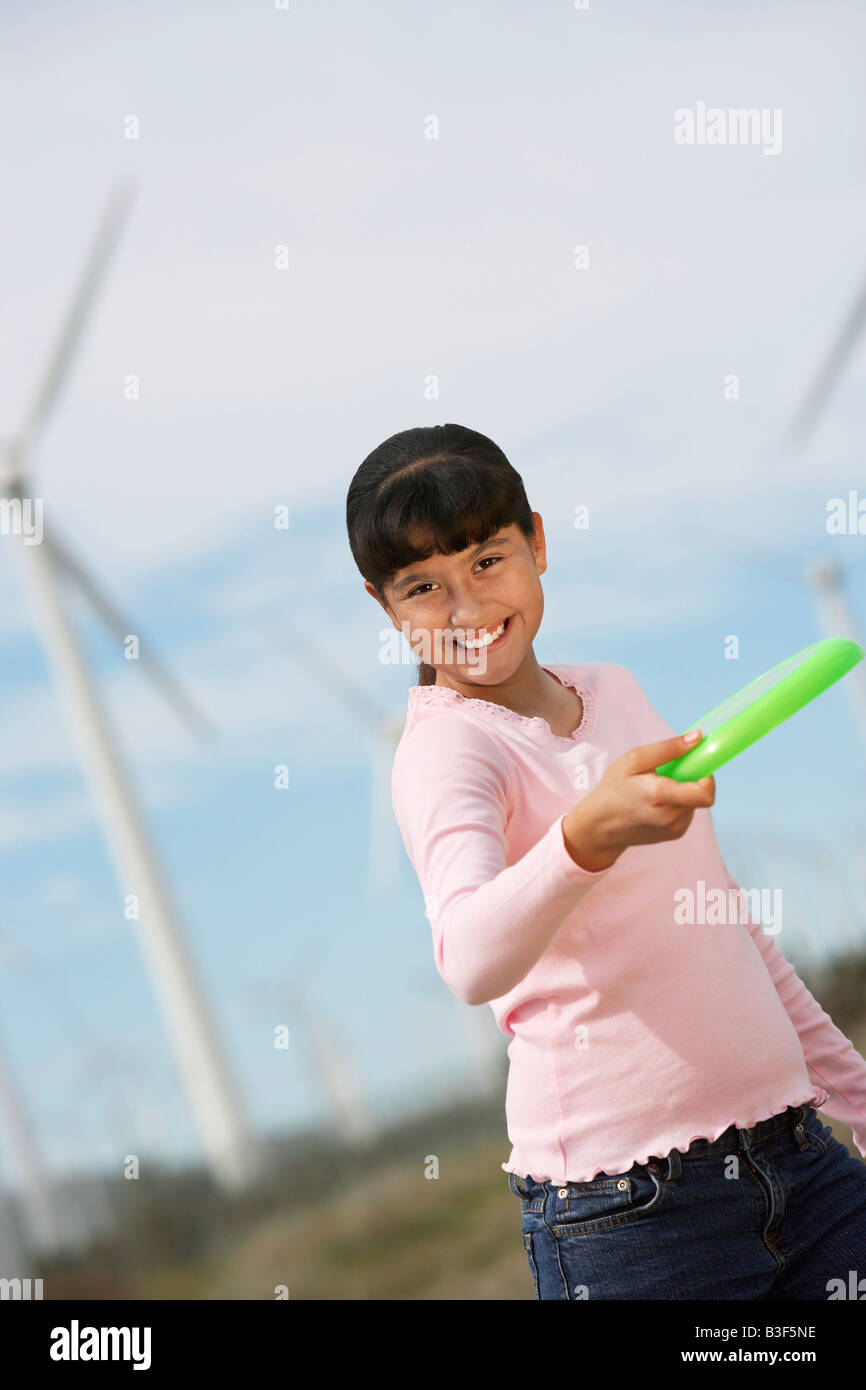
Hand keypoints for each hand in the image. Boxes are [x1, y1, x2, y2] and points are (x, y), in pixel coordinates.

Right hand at [565, 731, 714, 868]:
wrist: (600, 826)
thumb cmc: (613, 789)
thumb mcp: (633, 760)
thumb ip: (667, 748)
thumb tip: (697, 737)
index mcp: (660, 796)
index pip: (705, 793)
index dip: (708, 777)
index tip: (696, 765)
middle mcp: (670, 816)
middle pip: (702, 794)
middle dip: (692, 780)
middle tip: (669, 774)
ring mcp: (674, 829)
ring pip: (696, 802)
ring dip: (684, 791)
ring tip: (657, 789)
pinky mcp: (676, 834)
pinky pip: (689, 811)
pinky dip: (679, 803)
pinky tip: (657, 802)